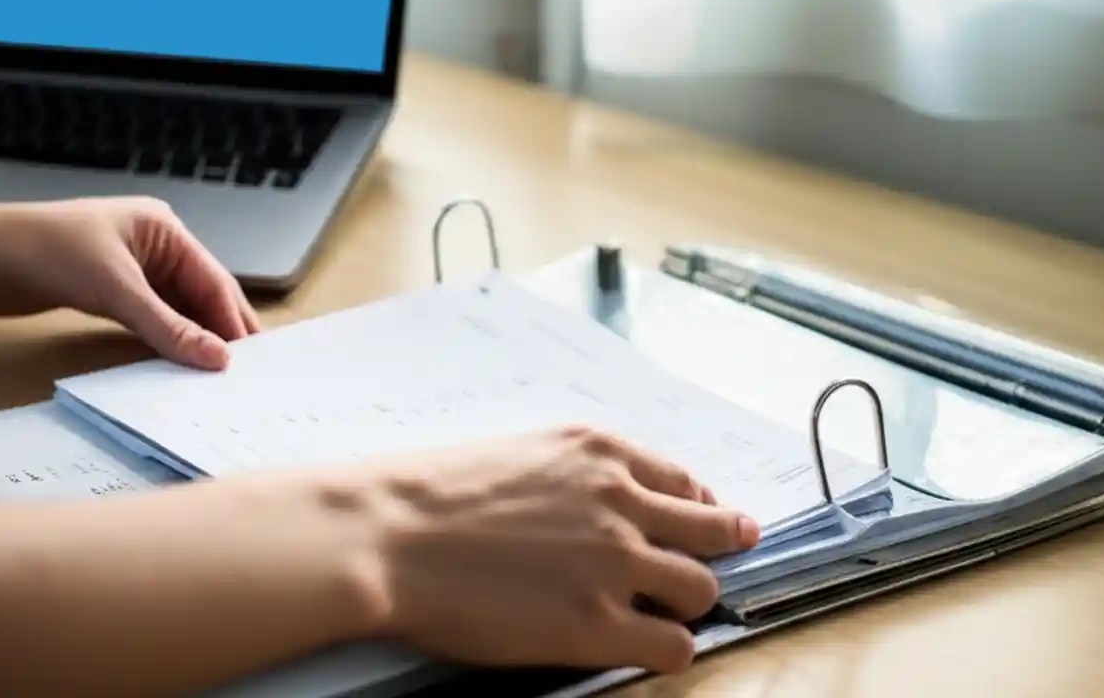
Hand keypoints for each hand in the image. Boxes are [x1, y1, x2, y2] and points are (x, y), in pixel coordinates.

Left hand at [0, 196, 259, 369]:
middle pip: (200, 295)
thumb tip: (217, 358)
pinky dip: (164, 341)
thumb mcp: (115, 291)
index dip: (233, 320)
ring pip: (176, 311)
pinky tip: (177, 365)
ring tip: (215, 376)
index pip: (213, 280)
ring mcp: (130, 270)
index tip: (252, 359)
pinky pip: (150, 320)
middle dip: (220, 330)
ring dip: (192, 340)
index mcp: (163, 229)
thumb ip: (168, 328)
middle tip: (247, 372)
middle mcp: (152, 246)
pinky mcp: (108, 292)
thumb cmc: (42, 252)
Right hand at [355, 425, 760, 674]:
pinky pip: (674, 646)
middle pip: (713, 531)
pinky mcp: (598, 624)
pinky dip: (668, 650)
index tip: (698, 525)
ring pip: (701, 588)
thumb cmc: (432, 496)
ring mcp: (616, 564)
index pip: (685, 482)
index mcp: (601, 453)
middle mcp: (622, 502)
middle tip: (707, 568)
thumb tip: (598, 510)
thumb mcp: (520, 454)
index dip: (699, 509)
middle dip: (715, 551)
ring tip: (661, 616)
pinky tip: (645, 648)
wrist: (388, 534)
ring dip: (686, 604)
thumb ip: (575, 478)